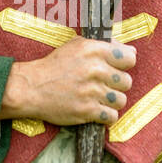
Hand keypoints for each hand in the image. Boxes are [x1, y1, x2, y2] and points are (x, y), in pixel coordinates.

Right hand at [0, 38, 135, 127]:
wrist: (31, 87)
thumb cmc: (55, 66)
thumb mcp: (77, 46)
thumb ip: (104, 46)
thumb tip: (130, 51)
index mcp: (94, 50)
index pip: (130, 58)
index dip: (124, 65)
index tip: (116, 69)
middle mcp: (95, 69)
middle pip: (127, 82)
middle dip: (117, 85)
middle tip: (103, 86)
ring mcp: (91, 91)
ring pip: (121, 100)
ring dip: (112, 102)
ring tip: (99, 99)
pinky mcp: (87, 110)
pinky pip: (111, 116)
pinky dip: (106, 116)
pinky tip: (96, 110)